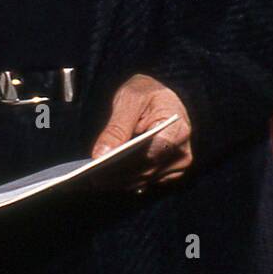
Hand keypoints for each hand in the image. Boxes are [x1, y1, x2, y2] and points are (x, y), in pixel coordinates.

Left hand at [90, 73, 191, 193]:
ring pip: (144, 179)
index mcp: (178, 130)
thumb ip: (116, 127)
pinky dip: (126, 180)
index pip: (150, 155)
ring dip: (119, 180)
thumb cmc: (148, 92)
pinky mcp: (170, 172)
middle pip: (146, 171)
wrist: (161, 95)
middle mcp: (182, 152)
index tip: (100, 169)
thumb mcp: (130, 99)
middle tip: (90, 176)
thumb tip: (101, 154)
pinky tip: (107, 177)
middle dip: (116, 175)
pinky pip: (145, 180)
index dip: (124, 164)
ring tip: (94, 178)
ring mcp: (178, 165)